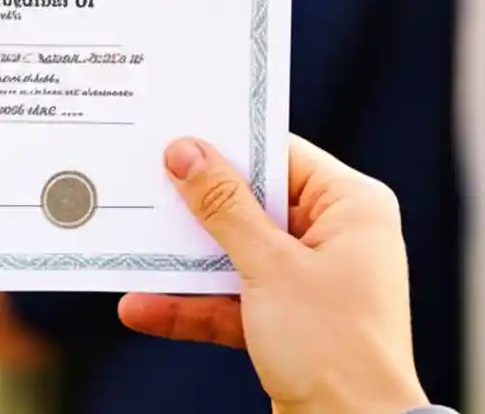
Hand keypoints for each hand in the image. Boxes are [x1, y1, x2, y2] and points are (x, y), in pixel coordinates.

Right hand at [119, 136, 428, 413]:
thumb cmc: (334, 347)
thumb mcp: (269, 267)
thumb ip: (223, 207)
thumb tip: (187, 152)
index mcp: (352, 208)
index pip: (282, 157)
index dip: (229, 148)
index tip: (176, 138)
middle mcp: (336, 238)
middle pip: (253, 205)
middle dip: (196, 208)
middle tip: (144, 187)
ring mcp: (310, 281)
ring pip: (235, 255)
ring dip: (185, 263)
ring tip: (132, 249)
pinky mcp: (286, 321)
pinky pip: (231, 300)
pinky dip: (192, 305)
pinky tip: (143, 307)